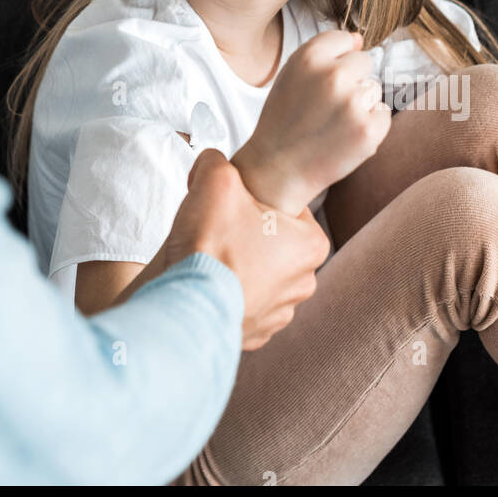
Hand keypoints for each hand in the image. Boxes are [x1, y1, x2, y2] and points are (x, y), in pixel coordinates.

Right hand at [163, 148, 329, 350]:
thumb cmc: (212, 244)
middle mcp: (304, 284)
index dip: (257, 201)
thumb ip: (218, 160)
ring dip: (239, 267)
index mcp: (311, 246)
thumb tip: (212, 162)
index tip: (235, 205)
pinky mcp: (254, 336)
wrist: (186, 306)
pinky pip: (243, 304)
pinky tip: (207, 284)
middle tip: (220, 228)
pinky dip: (227, 294)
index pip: (289, 209)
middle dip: (249, 234)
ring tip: (210, 258)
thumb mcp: (216, 179)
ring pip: (259, 275)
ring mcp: (278, 315)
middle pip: (274, 243)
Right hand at [231, 28, 390, 215]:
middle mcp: (333, 75)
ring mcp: (353, 103)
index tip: (321, 81)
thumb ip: (323, 52)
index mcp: (309, 57)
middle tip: (327, 105)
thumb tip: (360, 38)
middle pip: (365, 62)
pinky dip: (370, 125)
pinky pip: (383, 113)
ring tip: (333, 123)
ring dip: (362, 103)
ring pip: (374, 89)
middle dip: (352, 80)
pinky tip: (345, 136)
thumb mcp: (291, 75)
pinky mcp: (369, 130)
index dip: (335, 62)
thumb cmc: (284, 119)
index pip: (345, 40)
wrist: (278, 168)